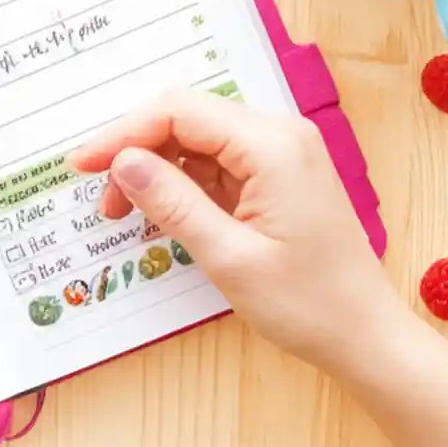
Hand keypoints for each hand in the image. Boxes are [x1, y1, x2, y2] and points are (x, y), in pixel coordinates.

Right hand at [69, 89, 402, 371]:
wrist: (365, 335)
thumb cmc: (308, 304)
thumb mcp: (229, 257)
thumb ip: (173, 203)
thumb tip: (123, 162)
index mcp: (272, 145)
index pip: (180, 111)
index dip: (123, 133)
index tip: (82, 165)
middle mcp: (280, 136)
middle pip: (188, 119)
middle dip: (137, 152)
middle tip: (103, 200)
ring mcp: (283, 155)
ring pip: (200, 142)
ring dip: (158, 170)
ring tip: (126, 214)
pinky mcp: (280, 178)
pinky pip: (220, 165)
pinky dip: (185, 185)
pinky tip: (163, 215)